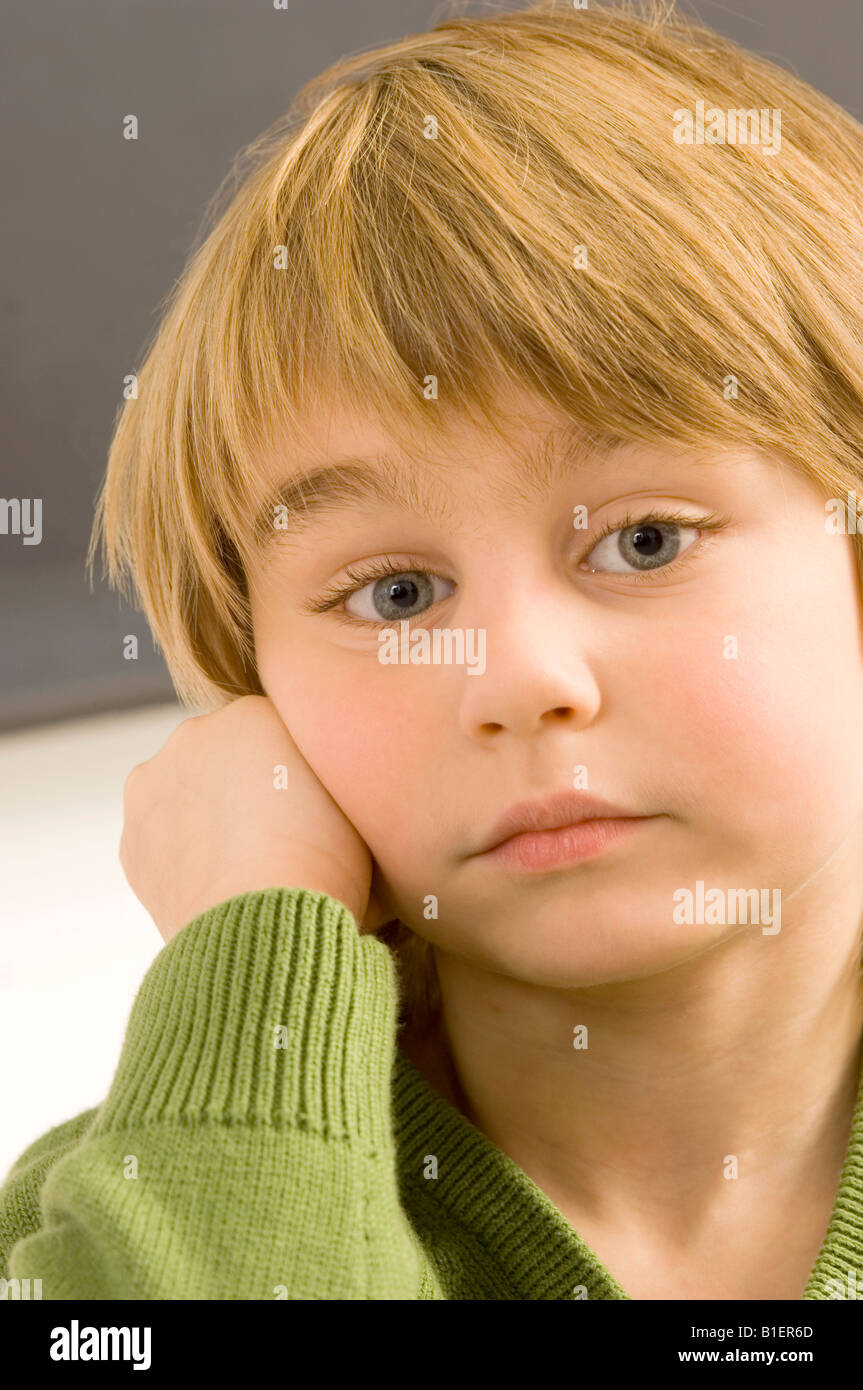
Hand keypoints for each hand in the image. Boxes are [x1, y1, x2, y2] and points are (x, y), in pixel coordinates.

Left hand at [120, 695, 390, 943]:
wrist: (264, 928)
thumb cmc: (330, 868)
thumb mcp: (367, 809)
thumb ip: (352, 782)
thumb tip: (369, 797)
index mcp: (256, 711)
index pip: (281, 729)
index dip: (302, 771)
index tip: (317, 808)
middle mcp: (196, 733)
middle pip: (231, 754)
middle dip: (251, 785)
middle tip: (286, 836)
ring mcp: (153, 784)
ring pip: (192, 793)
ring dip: (213, 817)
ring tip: (251, 867)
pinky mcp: (130, 838)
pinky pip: (166, 838)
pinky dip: (187, 856)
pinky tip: (221, 885)